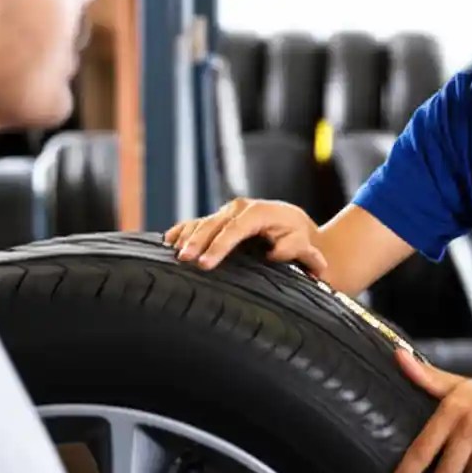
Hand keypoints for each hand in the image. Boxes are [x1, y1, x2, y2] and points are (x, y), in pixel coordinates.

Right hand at [163, 197, 327, 274]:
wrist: (295, 226)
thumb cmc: (300, 238)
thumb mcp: (304, 244)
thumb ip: (294, 247)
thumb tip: (273, 253)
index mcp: (259, 212)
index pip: (235, 229)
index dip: (218, 246)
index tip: (205, 264)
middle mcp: (239, 208)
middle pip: (213, 224)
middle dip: (196, 242)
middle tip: (184, 260)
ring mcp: (226, 212)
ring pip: (201, 222)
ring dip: (185, 237)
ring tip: (171, 254)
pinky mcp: (218, 218)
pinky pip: (196, 222)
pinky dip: (182, 230)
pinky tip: (167, 242)